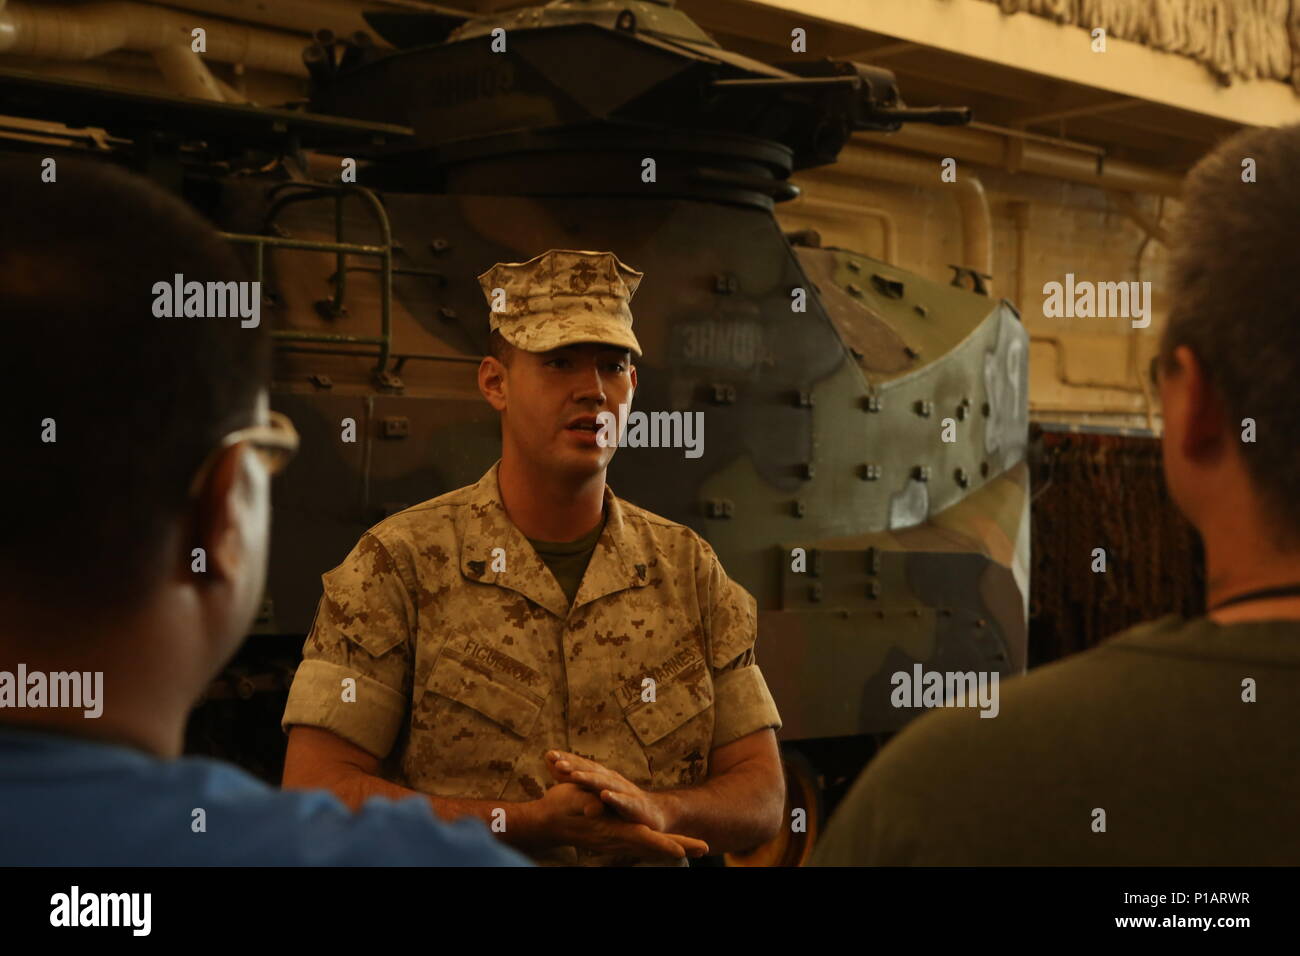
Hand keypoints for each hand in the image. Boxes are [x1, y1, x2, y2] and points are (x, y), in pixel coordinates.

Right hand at [535, 783, 707, 860]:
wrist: (547, 822)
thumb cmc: (560, 807)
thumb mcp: (573, 799)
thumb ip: (586, 803)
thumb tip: (595, 807)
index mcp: (611, 831)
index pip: (642, 838)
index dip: (662, 844)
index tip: (683, 850)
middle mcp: (617, 840)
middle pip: (653, 846)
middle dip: (678, 846)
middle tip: (704, 847)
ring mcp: (617, 843)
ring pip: (650, 847)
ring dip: (672, 846)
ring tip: (696, 847)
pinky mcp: (616, 840)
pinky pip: (642, 846)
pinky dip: (658, 847)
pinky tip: (670, 846)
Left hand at [545, 750, 671, 832]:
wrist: (653, 813)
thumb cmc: (619, 801)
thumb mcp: (594, 789)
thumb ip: (572, 776)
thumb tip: (550, 761)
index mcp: (601, 776)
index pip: (582, 766)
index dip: (567, 760)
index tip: (548, 755)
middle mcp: (612, 780)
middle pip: (591, 771)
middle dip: (574, 766)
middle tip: (557, 762)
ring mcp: (624, 792)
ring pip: (605, 784)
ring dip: (590, 779)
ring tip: (575, 777)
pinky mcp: (635, 807)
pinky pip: (625, 802)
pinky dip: (615, 798)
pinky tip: (605, 796)